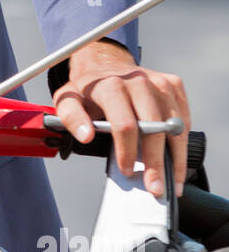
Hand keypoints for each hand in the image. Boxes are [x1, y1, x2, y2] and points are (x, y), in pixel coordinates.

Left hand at [52, 41, 190, 198]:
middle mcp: (139, 82)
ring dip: (177, 157)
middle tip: (155, 187)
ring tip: (173, 181)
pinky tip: (177, 158)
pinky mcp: (173, 85)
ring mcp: (159, 83)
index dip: (127, 152)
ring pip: (175, 125)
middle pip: (155, 128)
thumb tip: (85, 135)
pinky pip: (184, 117)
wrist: (105, 64)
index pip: (125, 125)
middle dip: (155, 162)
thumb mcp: (67, 100)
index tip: (127, 171)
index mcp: (111, 86)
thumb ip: (71, 118)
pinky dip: (182, 140)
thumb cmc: (88, 89)